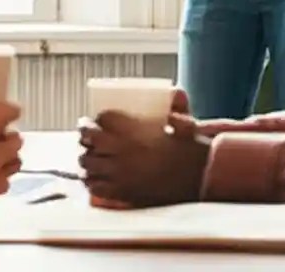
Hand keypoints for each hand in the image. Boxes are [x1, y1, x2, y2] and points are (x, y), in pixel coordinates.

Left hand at [78, 108, 209, 207]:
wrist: (200, 181)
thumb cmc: (193, 151)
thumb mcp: (186, 124)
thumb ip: (177, 107)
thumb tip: (174, 92)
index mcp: (134, 130)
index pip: (103, 118)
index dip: (97, 118)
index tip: (95, 119)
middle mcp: (122, 150)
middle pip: (88, 138)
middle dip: (84, 135)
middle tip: (86, 135)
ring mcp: (119, 173)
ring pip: (87, 162)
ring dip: (85, 158)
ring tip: (88, 156)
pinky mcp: (121, 192)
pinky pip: (94, 186)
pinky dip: (90, 181)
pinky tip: (92, 177)